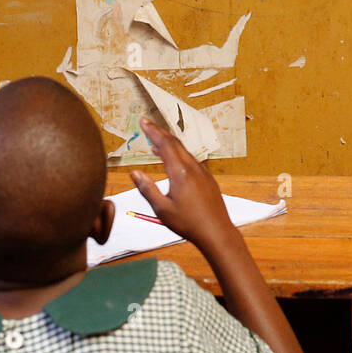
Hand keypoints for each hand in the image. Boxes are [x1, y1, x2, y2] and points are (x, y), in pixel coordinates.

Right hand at [130, 117, 235, 250]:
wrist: (217, 231)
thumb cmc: (188, 223)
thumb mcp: (162, 209)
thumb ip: (147, 189)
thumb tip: (134, 173)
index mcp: (180, 172)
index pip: (164, 144)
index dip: (153, 131)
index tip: (144, 121)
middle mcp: (192, 167)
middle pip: (175, 142)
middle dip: (160, 132)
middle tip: (147, 124)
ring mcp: (202, 171)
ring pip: (184, 151)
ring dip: (169, 144)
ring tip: (155, 144)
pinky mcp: (207, 178)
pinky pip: (191, 159)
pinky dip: (179, 154)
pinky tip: (173, 162)